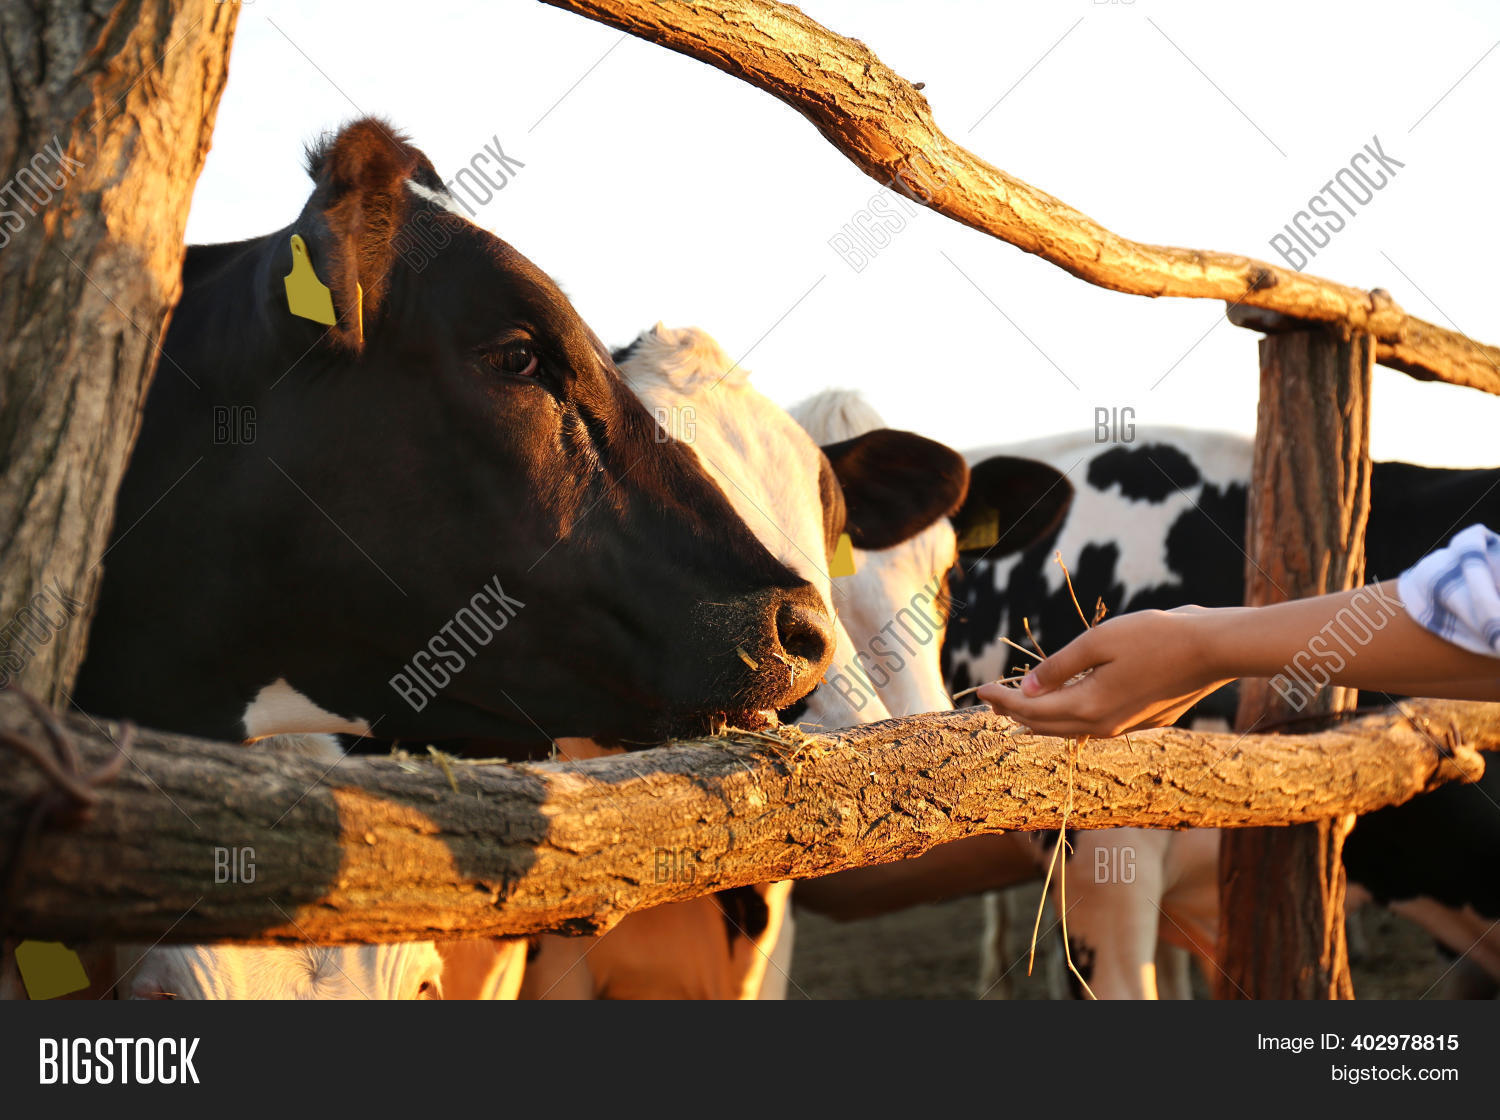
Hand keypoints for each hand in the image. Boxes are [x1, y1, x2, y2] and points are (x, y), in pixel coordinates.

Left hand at [975, 608, 1236, 737]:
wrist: (1211, 650)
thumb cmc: (1153, 637)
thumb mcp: (1098, 642)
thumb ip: (1059, 668)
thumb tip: (1027, 691)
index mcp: (1088, 706)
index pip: (1030, 711)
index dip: (1002, 700)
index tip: (981, 688)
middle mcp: (1103, 725)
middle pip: (1045, 726)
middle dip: (1014, 713)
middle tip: (991, 699)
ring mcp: (1123, 726)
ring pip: (1070, 728)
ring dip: (1040, 718)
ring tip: (1019, 705)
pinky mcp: (1140, 720)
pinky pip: (1093, 723)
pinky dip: (1069, 716)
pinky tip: (1064, 703)